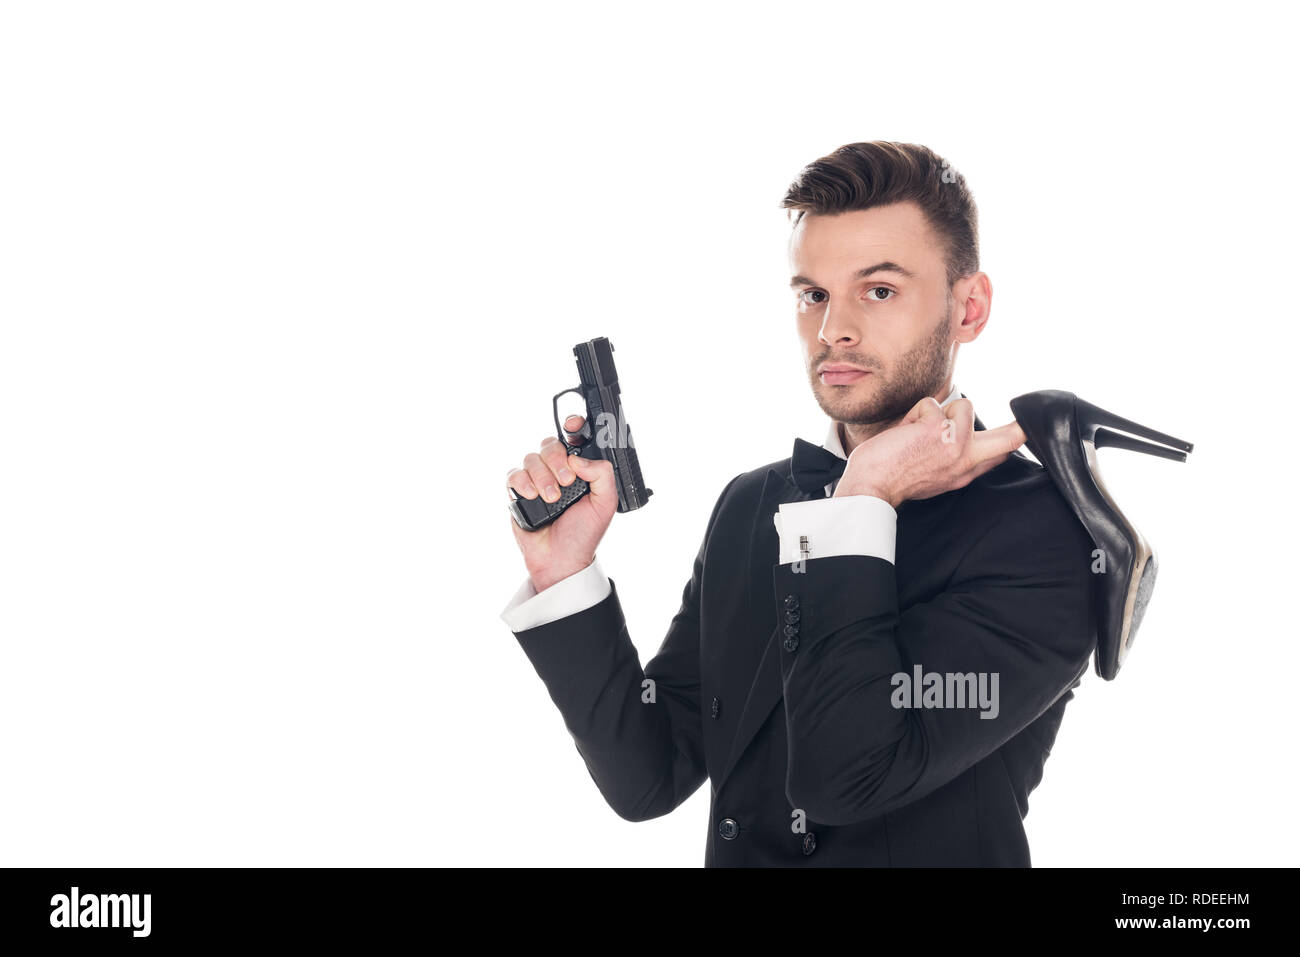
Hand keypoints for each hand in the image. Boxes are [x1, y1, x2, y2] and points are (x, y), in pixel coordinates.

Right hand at [506, 414, 618, 592]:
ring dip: (542, 476)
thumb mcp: (605, 503)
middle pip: (550, 444)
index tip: (573, 426)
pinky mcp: (518, 493)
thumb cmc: (584, 533)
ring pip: (531, 458)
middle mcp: (557, 470)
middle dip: (557, 459)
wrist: (562, 560)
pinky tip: (533, 496)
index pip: (574, 438)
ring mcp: (537, 480)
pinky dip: (523, 482)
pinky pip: (513, 474)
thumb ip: (602, 474)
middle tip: (567, 481)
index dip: (573, 426)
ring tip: (553, 498)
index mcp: (579, 469)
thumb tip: (576, 459)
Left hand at [832, 397, 1025, 507]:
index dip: (1014, 438)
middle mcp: (965, 460)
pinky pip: (930, 403)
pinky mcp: (939, 429)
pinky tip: (904, 433)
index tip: (1024, 429)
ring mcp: (956, 444)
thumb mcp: (933, 476)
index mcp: (963, 472)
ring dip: (935, 412)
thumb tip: (965, 438)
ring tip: (916, 432)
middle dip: (1022, 424)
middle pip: (1010, 438)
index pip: (1000, 454)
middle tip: (1029, 419)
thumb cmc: (891, 478)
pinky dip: (914, 413)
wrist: (870, 488)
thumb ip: (953, 459)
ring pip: (962, 405)